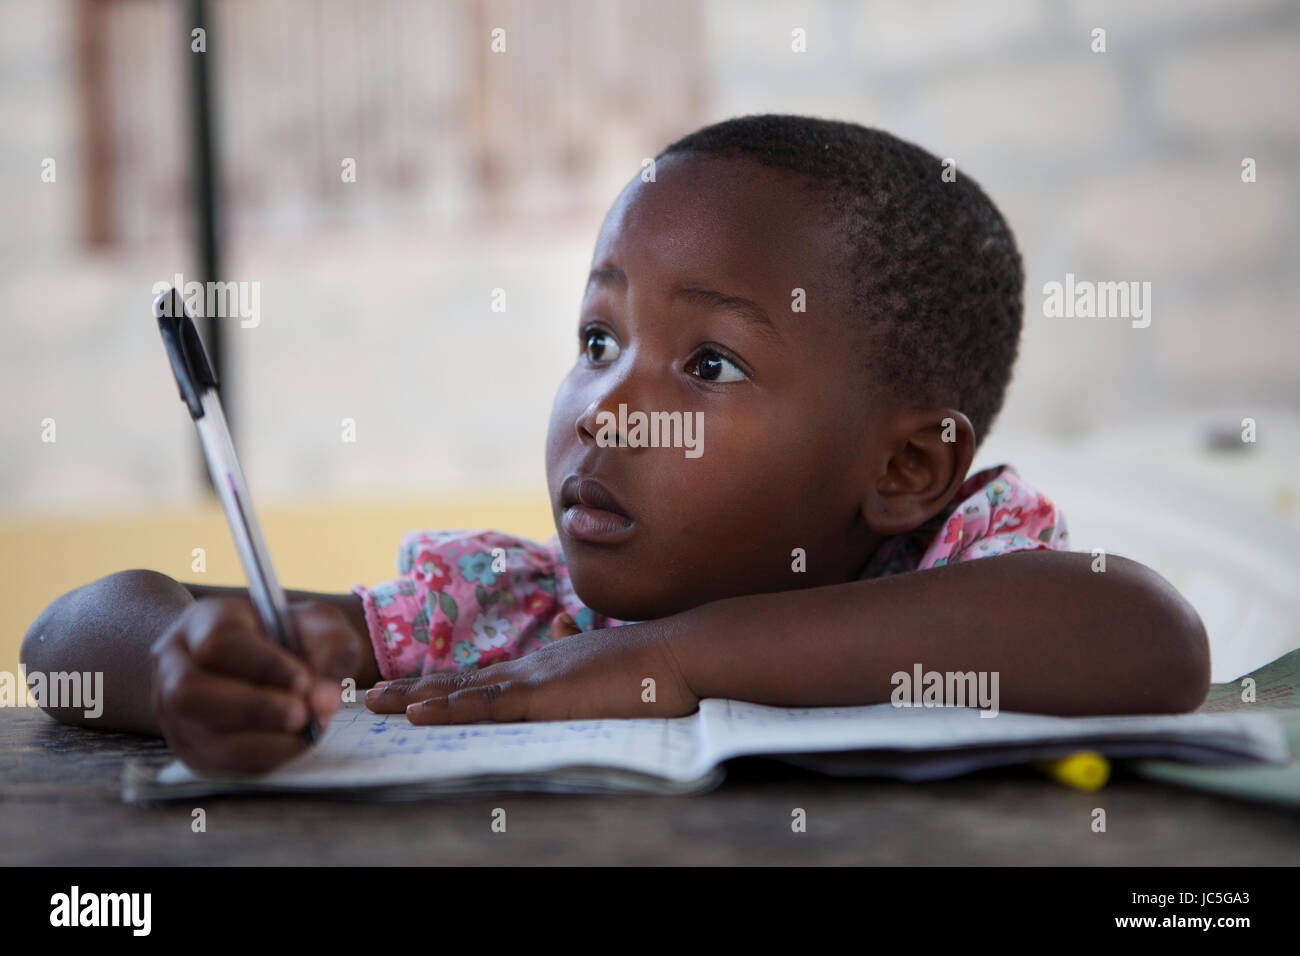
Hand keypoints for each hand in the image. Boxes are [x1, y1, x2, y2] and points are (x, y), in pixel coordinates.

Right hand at [150, 597, 360, 773]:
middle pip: (190, 690)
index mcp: (203, 621)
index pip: (219, 641)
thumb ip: (331, 650)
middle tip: (303, 716)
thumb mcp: (320, 627)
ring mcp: (171, 709)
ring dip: (259, 739)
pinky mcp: (187, 746)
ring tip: (305, 732)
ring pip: (197, 731)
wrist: (271, 662)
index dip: (263, 665)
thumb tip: (323, 699)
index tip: (304, 681)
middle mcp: (175, 664)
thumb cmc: (294, 638)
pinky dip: (259, 759)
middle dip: (253, 708)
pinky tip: (292, 745)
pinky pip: (213, 762)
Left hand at [364, 612, 698, 723]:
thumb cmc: (653, 664)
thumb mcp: (607, 663)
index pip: (484, 678)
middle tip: (372, 696)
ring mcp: (536, 679)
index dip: (444, 686)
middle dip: (414, 690)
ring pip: (462, 690)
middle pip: (461, 681)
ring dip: (415, 698)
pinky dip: (448, 708)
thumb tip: (564, 634)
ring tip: (374, 703)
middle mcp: (532, 668)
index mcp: (545, 666)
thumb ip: (580, 653)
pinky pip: (487, 704)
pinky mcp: (545, 695)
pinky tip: (418, 711)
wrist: (680, 651)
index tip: (411, 692)